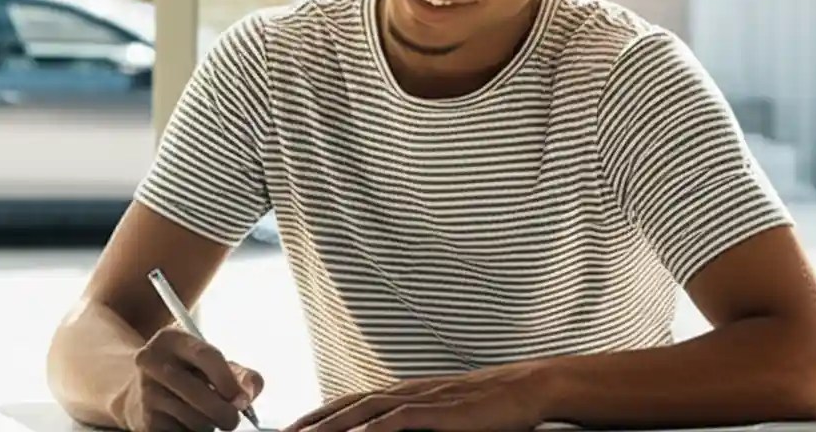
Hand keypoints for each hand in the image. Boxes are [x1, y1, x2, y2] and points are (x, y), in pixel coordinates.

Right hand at [119, 326, 264, 431]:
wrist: (140, 390)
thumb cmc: (186, 373)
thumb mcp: (210, 362)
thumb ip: (238, 373)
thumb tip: (248, 393)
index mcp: (170, 338)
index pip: (205, 355)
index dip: (228, 380)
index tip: (243, 398)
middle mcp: (151, 361)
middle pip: (197, 392)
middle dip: (223, 411)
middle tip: (234, 418)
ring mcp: (145, 392)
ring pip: (193, 418)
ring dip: (209, 423)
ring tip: (205, 414)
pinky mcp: (145, 421)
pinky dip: (193, 431)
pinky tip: (188, 421)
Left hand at [284, 362, 550, 431]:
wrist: (524, 388)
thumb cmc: (487, 406)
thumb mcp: (442, 412)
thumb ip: (414, 420)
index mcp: (403, 392)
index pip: (350, 403)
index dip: (319, 415)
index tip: (291, 429)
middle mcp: (405, 391)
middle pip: (348, 406)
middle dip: (313, 422)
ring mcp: (422, 399)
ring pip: (366, 411)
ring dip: (332, 425)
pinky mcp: (440, 410)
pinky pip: (401, 418)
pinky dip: (375, 426)